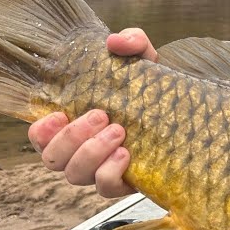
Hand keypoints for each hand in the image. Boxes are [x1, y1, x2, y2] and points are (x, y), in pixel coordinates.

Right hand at [27, 29, 157, 197]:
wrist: (190, 113)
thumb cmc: (154, 88)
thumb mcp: (145, 60)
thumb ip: (132, 41)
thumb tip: (115, 41)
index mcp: (74, 123)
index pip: (39, 136)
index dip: (40, 131)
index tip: (59, 114)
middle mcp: (81, 150)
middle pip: (51, 159)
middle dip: (71, 137)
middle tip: (101, 115)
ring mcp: (100, 169)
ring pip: (73, 175)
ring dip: (90, 153)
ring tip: (118, 131)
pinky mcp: (123, 183)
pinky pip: (104, 188)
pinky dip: (109, 173)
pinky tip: (126, 154)